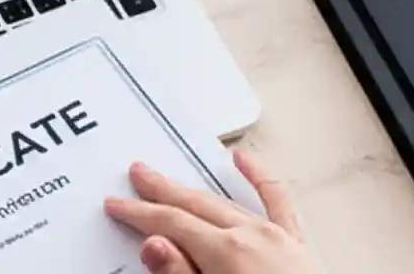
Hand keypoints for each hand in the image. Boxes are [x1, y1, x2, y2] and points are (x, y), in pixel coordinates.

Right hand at [105, 150, 318, 273]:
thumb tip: (154, 245)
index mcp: (225, 252)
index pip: (171, 223)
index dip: (140, 214)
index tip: (118, 205)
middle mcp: (250, 235)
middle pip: (194, 204)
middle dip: (162, 190)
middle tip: (138, 175)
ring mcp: (275, 236)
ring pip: (225, 201)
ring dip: (195, 189)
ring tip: (173, 178)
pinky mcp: (295, 244)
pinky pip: (277, 201)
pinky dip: (259, 177)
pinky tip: (245, 161)